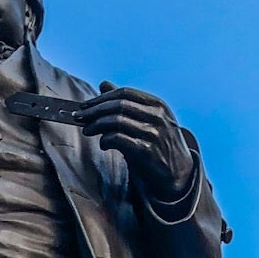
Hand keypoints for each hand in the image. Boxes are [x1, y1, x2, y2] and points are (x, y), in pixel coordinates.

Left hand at [80, 82, 195, 197]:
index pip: (125, 93)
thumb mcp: (147, 120)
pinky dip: (106, 140)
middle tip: (79, 117)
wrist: (178, 173)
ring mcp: (154, 133)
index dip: (102, 98)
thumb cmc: (159, 145)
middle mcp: (158, 116)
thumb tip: (104, 84)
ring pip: (117, 121)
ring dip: (97, 125)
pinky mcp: (148, 151)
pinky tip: (103, 144)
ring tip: (87, 130)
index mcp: (157, 104)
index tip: (86, 105)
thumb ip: (126, 103)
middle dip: (95, 110)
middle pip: (119, 105)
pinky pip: (119, 139)